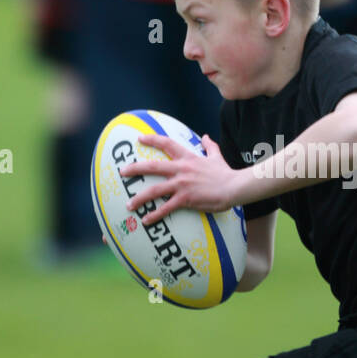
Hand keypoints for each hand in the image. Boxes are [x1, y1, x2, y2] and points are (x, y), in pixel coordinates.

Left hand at [118, 134, 240, 224]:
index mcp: (188, 157)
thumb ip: (209, 146)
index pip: (167, 143)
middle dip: (135, 169)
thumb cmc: (226, 173)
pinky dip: (155, 215)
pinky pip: (166, 208)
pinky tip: (146, 221)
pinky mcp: (186, 199)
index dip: (152, 139)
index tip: (139, 138)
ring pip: (155, 190)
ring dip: (139, 198)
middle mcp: (181, 169)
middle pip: (152, 166)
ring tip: (129, 205)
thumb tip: (205, 136)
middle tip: (122, 172)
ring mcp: (182, 184)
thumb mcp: (217, 156)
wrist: (235, 186)